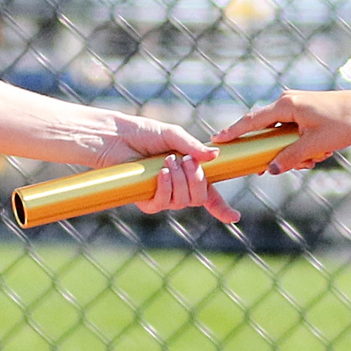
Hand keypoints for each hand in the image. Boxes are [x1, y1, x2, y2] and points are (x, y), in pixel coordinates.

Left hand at [99, 114, 239, 222]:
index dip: (223, 209)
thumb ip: (194, 146)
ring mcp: (162, 195)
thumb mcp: (173, 135)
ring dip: (179, 180)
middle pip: (199, 198)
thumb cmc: (143, 133)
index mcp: (189, 174)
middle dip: (198, 180)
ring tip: (168, 161)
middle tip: (188, 161)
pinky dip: (165, 188)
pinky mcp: (144, 199)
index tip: (235, 217)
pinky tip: (162, 174)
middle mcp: (178, 188)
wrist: (115, 136)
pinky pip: (162, 204)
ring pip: (182, 201)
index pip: (209, 195)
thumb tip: (216, 156)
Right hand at [214, 89, 350, 173]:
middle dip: (270, 151)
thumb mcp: (316, 145)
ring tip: (313, 159)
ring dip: (292, 150)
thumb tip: (269, 169)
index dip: (233, 132)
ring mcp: (296, 104)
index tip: (216, 140)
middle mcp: (287, 101)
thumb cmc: (344, 123)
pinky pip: (292, 130)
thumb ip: (290, 157)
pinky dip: (299, 144)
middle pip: (265, 129)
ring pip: (281, 133)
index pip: (252, 120)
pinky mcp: (304, 110)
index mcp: (286, 105)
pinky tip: (317, 154)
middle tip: (269, 167)